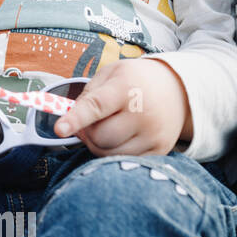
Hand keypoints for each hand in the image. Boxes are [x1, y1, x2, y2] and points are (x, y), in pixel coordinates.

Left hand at [52, 57, 190, 156]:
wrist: (178, 89)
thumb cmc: (134, 80)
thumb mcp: (110, 75)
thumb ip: (87, 96)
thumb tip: (70, 122)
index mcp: (126, 88)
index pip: (96, 107)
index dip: (76, 119)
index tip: (59, 129)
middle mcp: (144, 114)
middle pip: (99, 137)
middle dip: (86, 132)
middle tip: (92, 120)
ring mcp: (154, 135)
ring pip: (107, 153)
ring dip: (98, 143)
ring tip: (107, 126)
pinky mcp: (159, 151)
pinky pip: (122, 161)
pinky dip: (113, 152)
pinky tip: (121, 135)